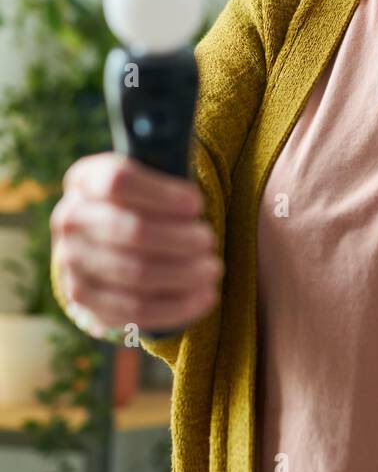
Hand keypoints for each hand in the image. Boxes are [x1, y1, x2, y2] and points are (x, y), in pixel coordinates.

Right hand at [50, 153, 222, 337]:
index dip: (162, 195)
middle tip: (210, 241)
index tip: (197, 204)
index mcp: (85, 179)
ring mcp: (71, 262)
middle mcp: (70, 219)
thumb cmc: (143, 202)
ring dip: (184, 273)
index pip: (118, 181)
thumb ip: (167, 165)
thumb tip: (190, 161)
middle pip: (132, 231)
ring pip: (136, 273)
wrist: (104, 241)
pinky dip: (176, 306)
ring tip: (213, 268)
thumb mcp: (147, 177)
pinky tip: (205, 297)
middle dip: (181, 240)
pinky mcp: (84, 299)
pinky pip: (134, 309)